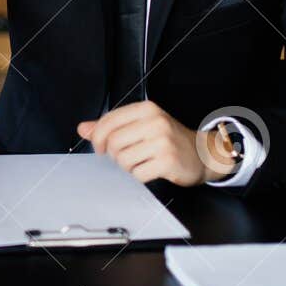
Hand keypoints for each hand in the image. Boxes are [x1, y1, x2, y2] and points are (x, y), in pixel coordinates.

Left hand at [76, 100, 234, 185]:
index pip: (108, 121)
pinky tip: (150, 169)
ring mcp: (163, 142)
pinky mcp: (167, 161)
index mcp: (146, 109)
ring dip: (127, 166)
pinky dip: (140, 175)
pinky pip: (138, 174)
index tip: (100, 147)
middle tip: (125, 156)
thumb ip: (111, 126)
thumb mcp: (141, 125)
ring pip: (123, 160)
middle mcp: (155, 122)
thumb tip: (83, 128)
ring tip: (141, 162)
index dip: (98, 137)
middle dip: (114, 154)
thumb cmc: (168, 139)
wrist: (202, 153)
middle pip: (113, 142)